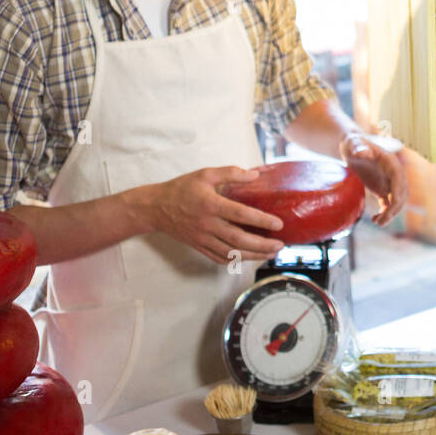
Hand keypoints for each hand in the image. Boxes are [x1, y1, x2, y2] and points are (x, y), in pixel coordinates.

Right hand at [135, 165, 286, 264]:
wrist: (155, 208)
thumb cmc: (182, 189)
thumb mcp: (205, 174)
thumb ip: (230, 173)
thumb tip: (255, 175)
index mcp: (210, 205)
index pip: (240, 214)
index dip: (260, 220)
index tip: (278, 224)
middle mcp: (207, 224)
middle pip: (238, 239)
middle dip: (262, 245)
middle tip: (279, 245)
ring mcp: (202, 239)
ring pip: (231, 253)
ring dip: (253, 256)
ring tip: (270, 253)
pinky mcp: (198, 246)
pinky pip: (219, 258)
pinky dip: (236, 261)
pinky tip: (249, 258)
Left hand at [340, 133, 409, 226]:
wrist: (351, 146)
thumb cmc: (354, 143)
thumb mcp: (354, 143)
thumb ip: (359, 147)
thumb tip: (363, 153)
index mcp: (391, 163)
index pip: (399, 180)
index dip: (398, 195)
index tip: (390, 207)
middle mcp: (394, 173)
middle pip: (401, 194)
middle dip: (394, 209)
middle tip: (381, 221)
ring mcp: (389, 182)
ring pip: (397, 201)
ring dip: (391, 213)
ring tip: (377, 222)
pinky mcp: (383, 188)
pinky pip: (389, 203)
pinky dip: (385, 212)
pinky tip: (375, 219)